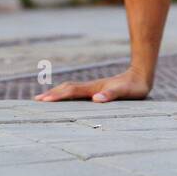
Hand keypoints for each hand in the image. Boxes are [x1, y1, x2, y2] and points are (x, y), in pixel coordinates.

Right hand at [35, 68, 152, 102]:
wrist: (140, 75)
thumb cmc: (134, 86)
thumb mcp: (125, 92)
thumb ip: (111, 95)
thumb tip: (95, 99)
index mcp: (94, 88)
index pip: (71, 92)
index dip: (57, 96)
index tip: (43, 100)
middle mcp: (91, 87)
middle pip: (67, 89)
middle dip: (52, 95)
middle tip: (36, 101)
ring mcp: (93, 88)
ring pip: (70, 89)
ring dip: (57, 94)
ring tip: (44, 98)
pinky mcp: (96, 90)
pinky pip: (77, 92)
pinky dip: (66, 95)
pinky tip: (64, 99)